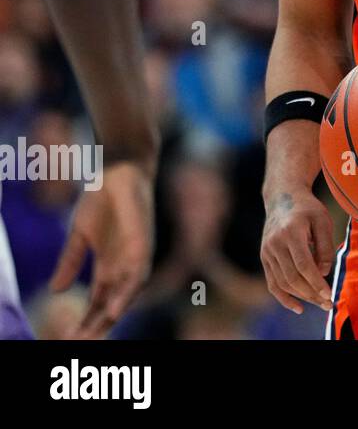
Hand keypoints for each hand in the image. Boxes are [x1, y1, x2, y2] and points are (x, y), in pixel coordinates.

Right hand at [49, 160, 154, 338]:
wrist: (120, 172)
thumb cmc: (101, 200)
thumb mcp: (79, 235)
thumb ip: (70, 262)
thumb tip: (55, 291)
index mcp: (108, 265)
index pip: (98, 300)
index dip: (85, 319)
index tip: (69, 337)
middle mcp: (124, 265)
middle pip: (111, 303)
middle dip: (96, 325)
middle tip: (79, 343)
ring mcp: (135, 256)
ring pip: (126, 295)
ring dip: (111, 315)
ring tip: (94, 334)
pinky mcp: (143, 245)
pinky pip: (138, 275)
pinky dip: (126, 294)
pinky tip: (114, 309)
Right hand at [260, 184, 334, 313]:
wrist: (283, 197)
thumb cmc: (308, 208)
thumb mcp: (323, 220)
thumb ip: (325, 246)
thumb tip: (323, 272)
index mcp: (291, 232)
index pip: (303, 265)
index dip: (316, 282)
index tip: (329, 295)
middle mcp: (275, 244)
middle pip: (292, 277)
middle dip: (311, 294)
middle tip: (328, 304)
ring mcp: (267, 252)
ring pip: (282, 283)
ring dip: (301, 297)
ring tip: (320, 303)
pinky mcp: (264, 258)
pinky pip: (272, 283)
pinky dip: (284, 297)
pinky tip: (298, 307)